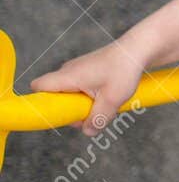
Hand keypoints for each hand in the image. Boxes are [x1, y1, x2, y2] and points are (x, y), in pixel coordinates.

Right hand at [30, 41, 149, 134]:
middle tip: (91, 113)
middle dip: (70, 110)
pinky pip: (81, 88)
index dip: (41, 101)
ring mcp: (77, 70)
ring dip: (83, 104)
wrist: (137, 50)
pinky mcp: (87, 71)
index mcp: (68, 76)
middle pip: (56, 96)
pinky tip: (107, 97)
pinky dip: (91, 96)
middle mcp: (68, 71)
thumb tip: (88, 131)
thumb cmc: (123, 70)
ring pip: (70, 94)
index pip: (38, 86)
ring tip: (104, 103)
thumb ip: (97, 119)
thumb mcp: (111, 100)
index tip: (59, 113)